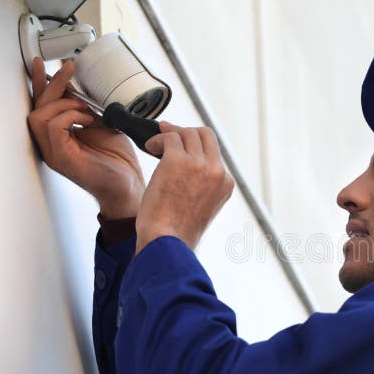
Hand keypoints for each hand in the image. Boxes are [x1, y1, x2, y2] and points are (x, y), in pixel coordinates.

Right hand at [27, 57, 144, 217]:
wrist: (130, 187)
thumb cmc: (118, 162)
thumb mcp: (103, 126)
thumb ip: (87, 110)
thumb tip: (77, 89)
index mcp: (60, 136)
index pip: (42, 106)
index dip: (40, 83)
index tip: (43, 63)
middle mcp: (52, 144)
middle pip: (37, 107)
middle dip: (52, 84)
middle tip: (68, 70)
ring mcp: (55, 152)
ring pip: (39, 116)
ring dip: (64, 104)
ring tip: (87, 111)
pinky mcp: (62, 158)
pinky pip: (53, 127)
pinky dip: (70, 117)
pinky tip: (88, 121)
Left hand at [135, 123, 234, 253]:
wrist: (168, 241)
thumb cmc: (178, 231)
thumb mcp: (203, 208)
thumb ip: (203, 187)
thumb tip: (187, 169)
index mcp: (225, 184)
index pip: (214, 154)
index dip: (196, 147)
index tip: (182, 147)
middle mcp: (216, 171)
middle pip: (205, 135)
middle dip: (186, 132)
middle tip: (169, 135)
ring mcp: (198, 164)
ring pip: (187, 133)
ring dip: (169, 135)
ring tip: (155, 145)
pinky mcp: (177, 160)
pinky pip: (169, 137)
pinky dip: (157, 139)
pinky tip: (149, 147)